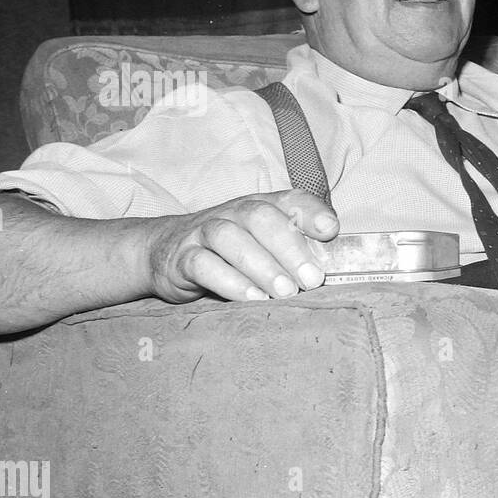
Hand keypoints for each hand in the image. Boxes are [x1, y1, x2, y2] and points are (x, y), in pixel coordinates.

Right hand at [145, 190, 337, 302]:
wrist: (163, 254)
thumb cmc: (230, 254)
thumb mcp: (263, 246)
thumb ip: (295, 251)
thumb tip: (334, 270)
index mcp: (260, 207)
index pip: (289, 199)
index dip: (311, 211)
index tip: (331, 231)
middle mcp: (233, 214)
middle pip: (260, 217)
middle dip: (290, 247)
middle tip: (311, 279)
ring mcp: (204, 233)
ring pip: (230, 238)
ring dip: (262, 266)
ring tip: (285, 292)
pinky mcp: (182, 258)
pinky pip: (203, 265)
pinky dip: (229, 281)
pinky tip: (251, 298)